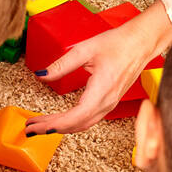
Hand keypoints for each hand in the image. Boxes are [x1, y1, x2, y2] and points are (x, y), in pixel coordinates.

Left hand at [24, 16, 158, 134]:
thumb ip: (61, 64)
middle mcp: (107, 101)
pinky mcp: (109, 102)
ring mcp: (110, 104)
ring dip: (60, 127)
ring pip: (82, 124)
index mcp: (102, 89)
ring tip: (41, 125)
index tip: (37, 125)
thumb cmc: (118, 43)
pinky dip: (71, 123)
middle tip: (30, 127)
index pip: (75, 116)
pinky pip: (88, 119)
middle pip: (76, 124)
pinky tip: (60, 120)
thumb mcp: (85, 49)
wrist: (140, 43)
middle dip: (51, 128)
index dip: (55, 124)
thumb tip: (41, 74)